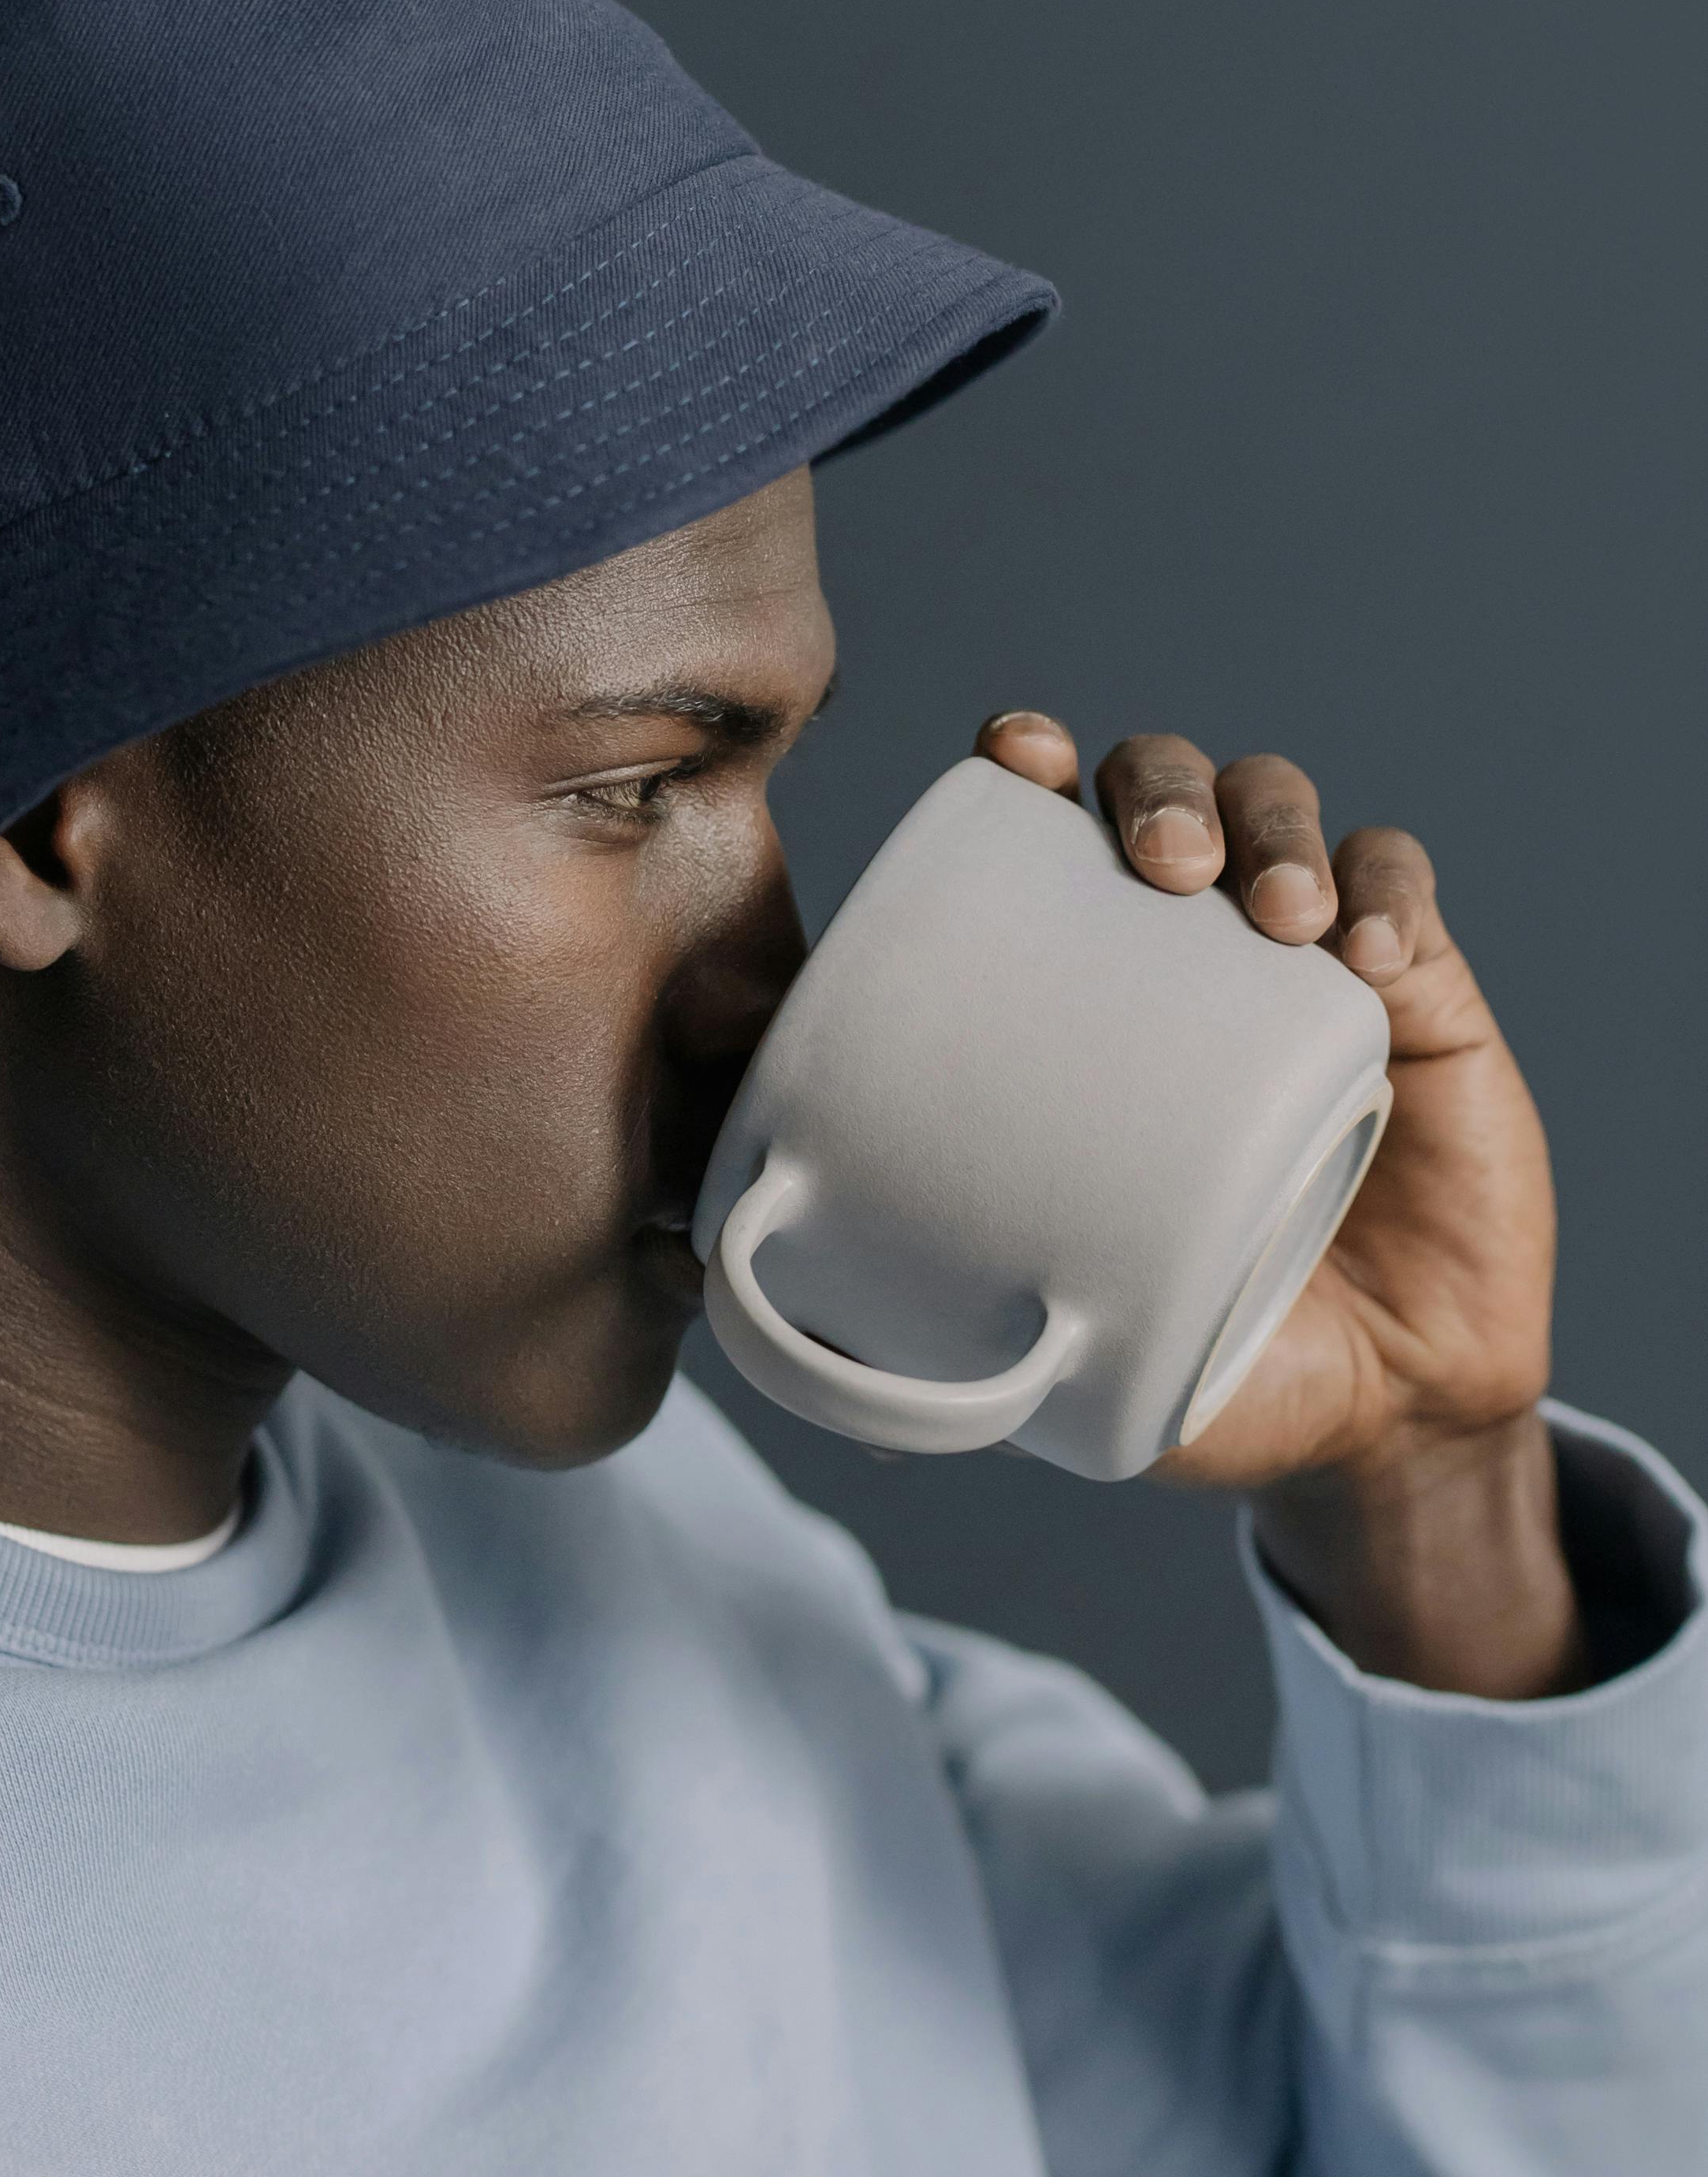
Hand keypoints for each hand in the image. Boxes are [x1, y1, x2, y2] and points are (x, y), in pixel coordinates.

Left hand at [975, 714, 1584, 1695]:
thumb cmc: (1195, 1344)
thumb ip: (927, 1290)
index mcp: (1091, 984)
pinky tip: (1366, 949)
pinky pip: (1401, 891)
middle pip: (1166, 785)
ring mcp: (1310, 960)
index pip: (1051, 825)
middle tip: (1161, 867)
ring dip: (1272, 824)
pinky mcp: (1424, 995)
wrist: (1373, 1416)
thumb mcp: (1059, 1325)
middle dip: (1158, 788)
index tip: (1017, 763)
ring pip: (1281, 807)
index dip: (1030, 760)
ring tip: (1277, 915)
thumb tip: (753, 1278)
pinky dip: (1381, 891)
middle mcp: (1194, 944)